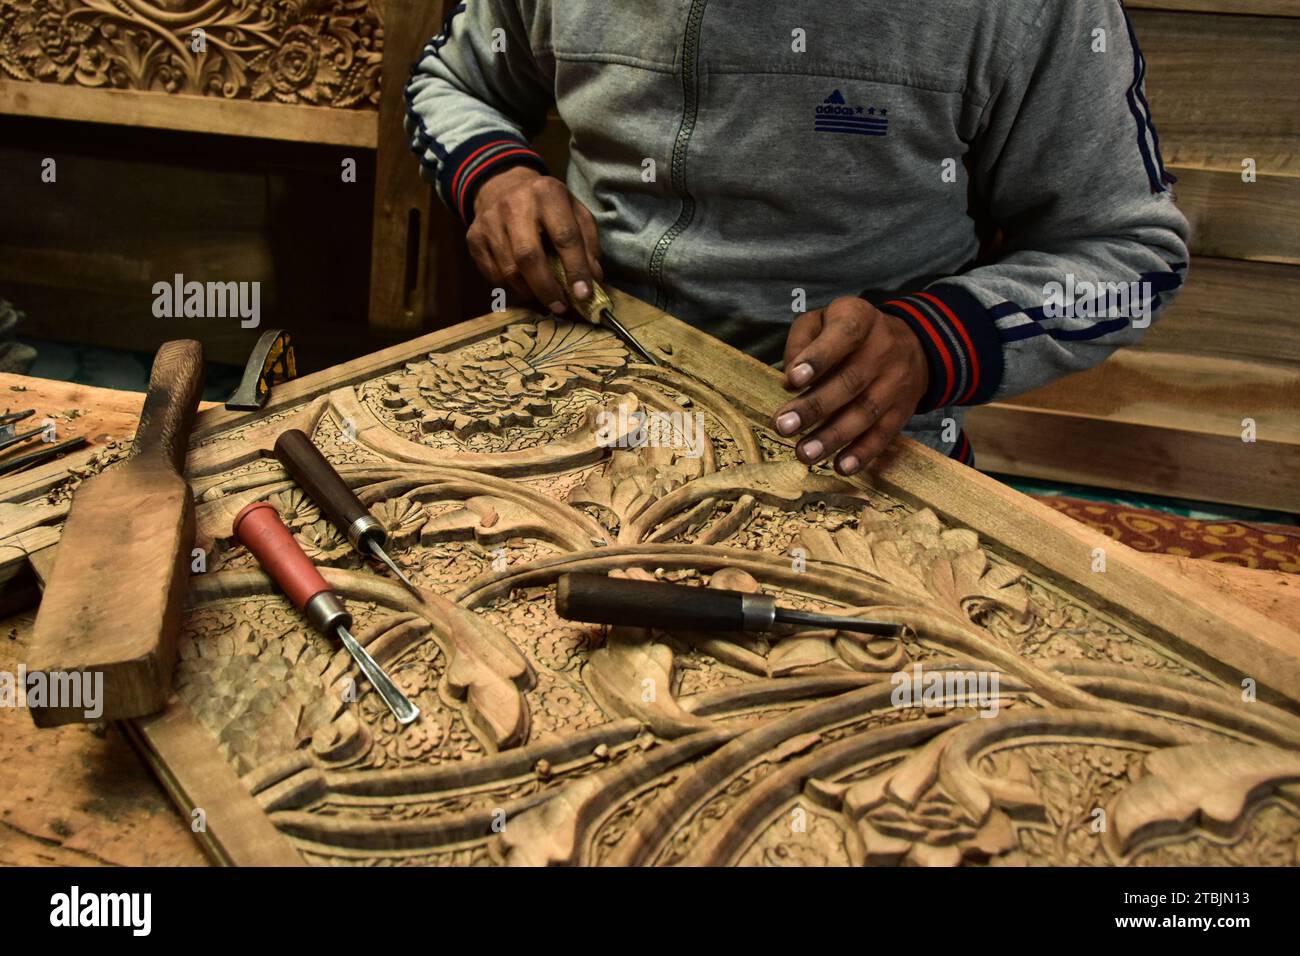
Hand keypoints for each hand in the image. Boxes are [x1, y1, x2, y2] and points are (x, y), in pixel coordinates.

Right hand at [467, 166, 602, 312]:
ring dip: (530, 292)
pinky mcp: (474, 237)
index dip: (576, 269)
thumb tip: (593, 280)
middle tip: (560, 307)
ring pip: (508, 270)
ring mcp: (489, 222)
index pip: (565, 237)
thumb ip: (588, 242)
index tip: (583, 294)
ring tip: (545, 298)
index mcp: (547, 193)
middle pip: (529, 257)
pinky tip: (525, 286)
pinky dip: (511, 287)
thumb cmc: (547, 205)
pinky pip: (493, 274)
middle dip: (547, 288)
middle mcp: (515, 205)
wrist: (502, 186)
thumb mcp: (574, 211)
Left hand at [773, 296, 928, 474]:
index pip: (843, 335)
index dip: (819, 358)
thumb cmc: (848, 334)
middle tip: (783, 426)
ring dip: (833, 437)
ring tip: (803, 453)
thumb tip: (789, 380)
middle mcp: (883, 349)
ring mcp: (896, 382)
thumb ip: (801, 340)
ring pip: (865, 412)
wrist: (910, 344)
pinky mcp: (902, 411)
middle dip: (815, 407)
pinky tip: (840, 467)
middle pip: (850, 381)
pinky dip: (863, 453)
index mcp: (860, 320)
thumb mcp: (824, 319)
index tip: (793, 380)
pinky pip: (884, 434)